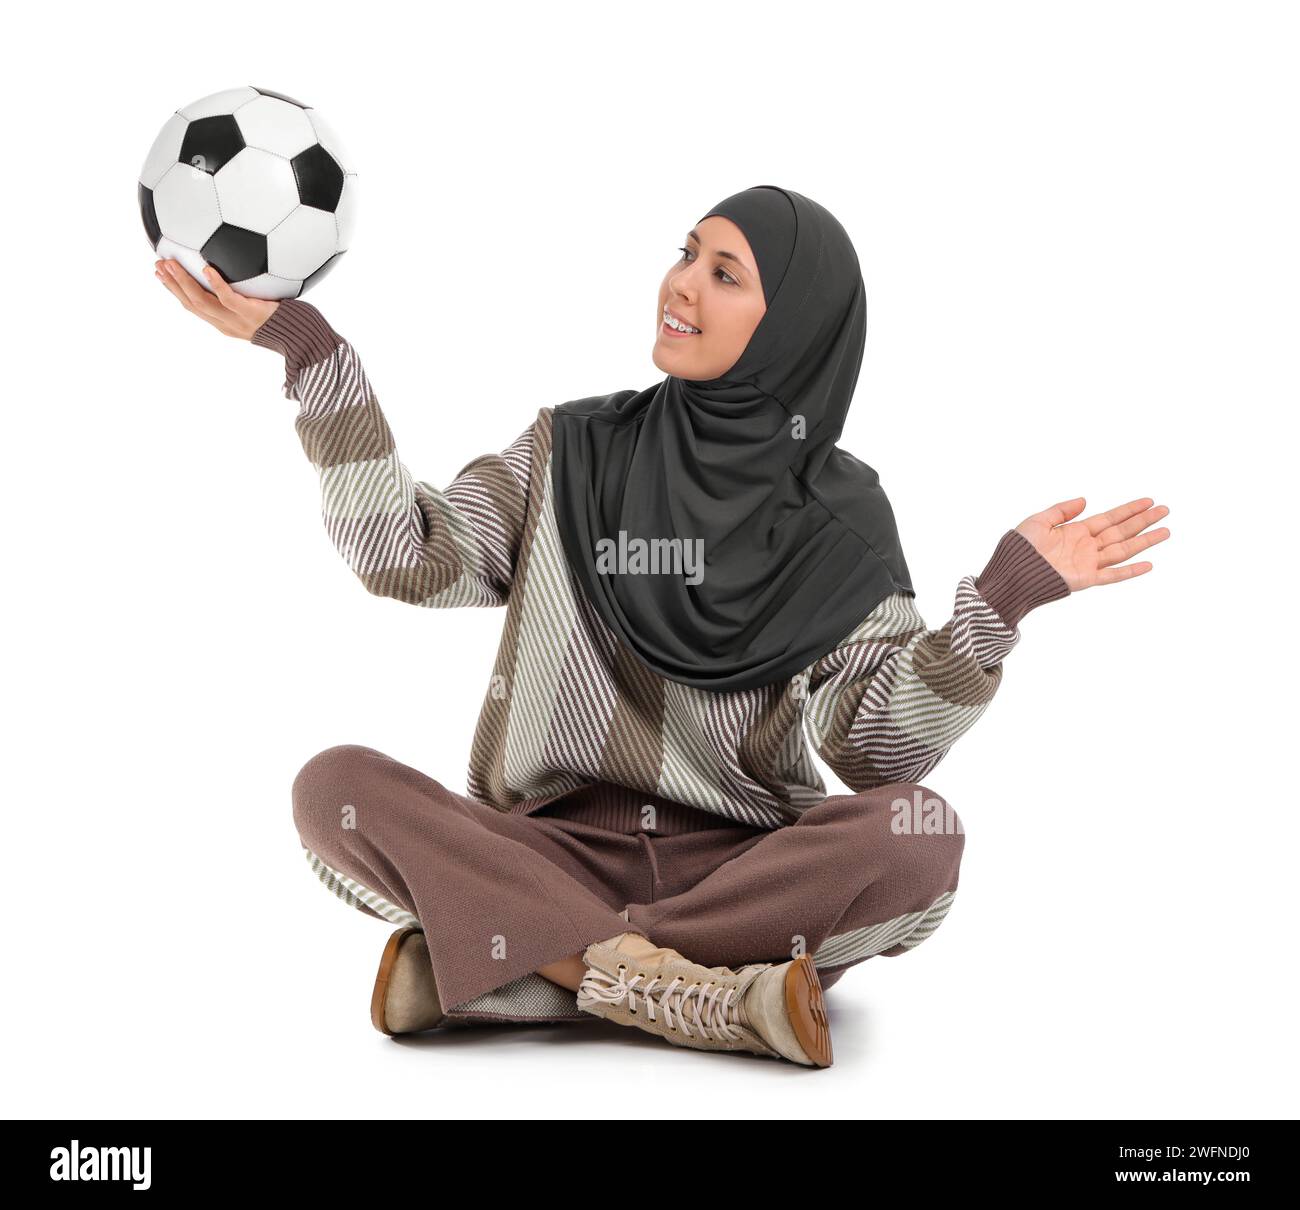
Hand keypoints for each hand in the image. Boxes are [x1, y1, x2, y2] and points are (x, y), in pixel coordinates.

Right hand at [153, 257, 278, 339]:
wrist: (298, 336)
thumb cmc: (278, 320)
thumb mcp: (253, 310)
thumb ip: (239, 297)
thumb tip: (230, 273)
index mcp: (221, 323)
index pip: (191, 307)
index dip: (174, 291)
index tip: (160, 275)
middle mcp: (225, 323)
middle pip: (191, 303)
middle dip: (172, 284)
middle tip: (158, 265)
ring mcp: (236, 319)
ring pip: (203, 301)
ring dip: (184, 282)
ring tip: (172, 264)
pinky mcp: (249, 313)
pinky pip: (228, 298)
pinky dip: (215, 283)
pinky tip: (207, 268)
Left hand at [1014, 497, 1169, 590]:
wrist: (1011, 572)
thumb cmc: (1020, 548)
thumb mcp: (1039, 521)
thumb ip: (1061, 510)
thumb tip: (1085, 500)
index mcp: (1077, 531)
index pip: (1110, 518)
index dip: (1129, 509)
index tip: (1148, 501)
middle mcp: (1087, 546)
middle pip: (1122, 531)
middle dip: (1143, 521)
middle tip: (1165, 510)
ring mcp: (1089, 563)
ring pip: (1123, 550)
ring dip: (1145, 541)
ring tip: (1166, 531)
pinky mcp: (1086, 579)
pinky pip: (1112, 575)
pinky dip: (1130, 571)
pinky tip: (1148, 564)